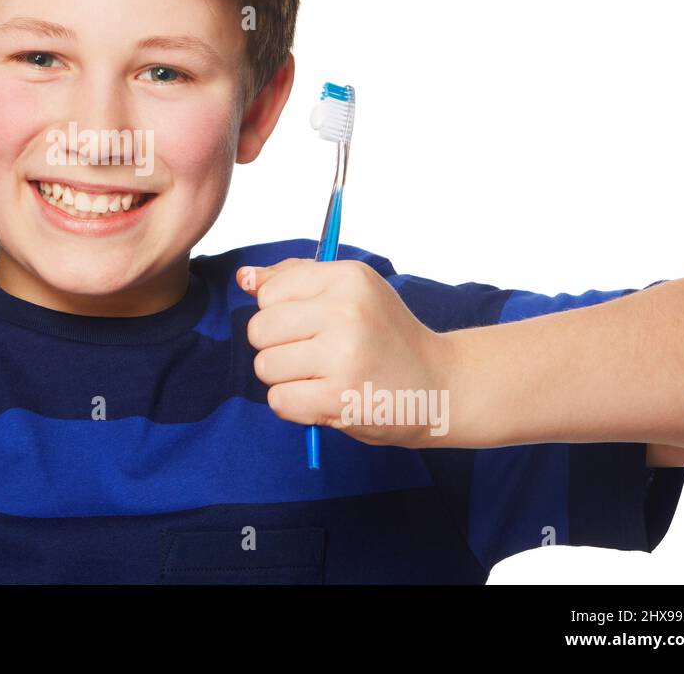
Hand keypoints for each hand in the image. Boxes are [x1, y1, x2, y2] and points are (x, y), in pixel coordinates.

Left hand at [238, 258, 456, 448]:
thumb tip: (244, 278)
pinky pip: (279, 401)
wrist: (439, 385)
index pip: (268, 292)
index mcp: (348, 277)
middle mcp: (346, 311)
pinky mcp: (341, 398)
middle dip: (277, 346)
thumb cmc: (384, 335)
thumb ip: (293, 279)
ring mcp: (344, 356)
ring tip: (322, 376)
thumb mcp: (351, 291)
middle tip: (315, 354)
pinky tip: (323, 398)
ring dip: (285, 378)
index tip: (313, 323)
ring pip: (264, 367)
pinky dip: (294, 405)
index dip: (280, 312)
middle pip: (259, 330)